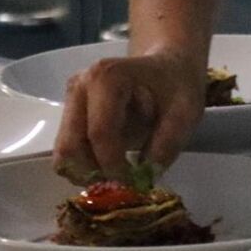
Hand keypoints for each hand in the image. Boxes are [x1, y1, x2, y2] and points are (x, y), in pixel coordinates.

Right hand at [53, 49, 207, 182]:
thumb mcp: (186, 111)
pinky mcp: (68, 113)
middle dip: (95, 172)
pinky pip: (67, 151)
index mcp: (107, 78)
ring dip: (88, 171)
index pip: (100, 133)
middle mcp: (79, 86)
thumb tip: (144, 177)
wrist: (167, 67)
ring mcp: (70, 99)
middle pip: (71, 146)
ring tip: (119, 172)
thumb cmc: (177, 85)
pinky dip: (84, 166)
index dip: (113, 164)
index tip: (132, 182)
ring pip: (64, 153)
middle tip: (123, 183)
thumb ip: (167, 143)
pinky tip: (110, 164)